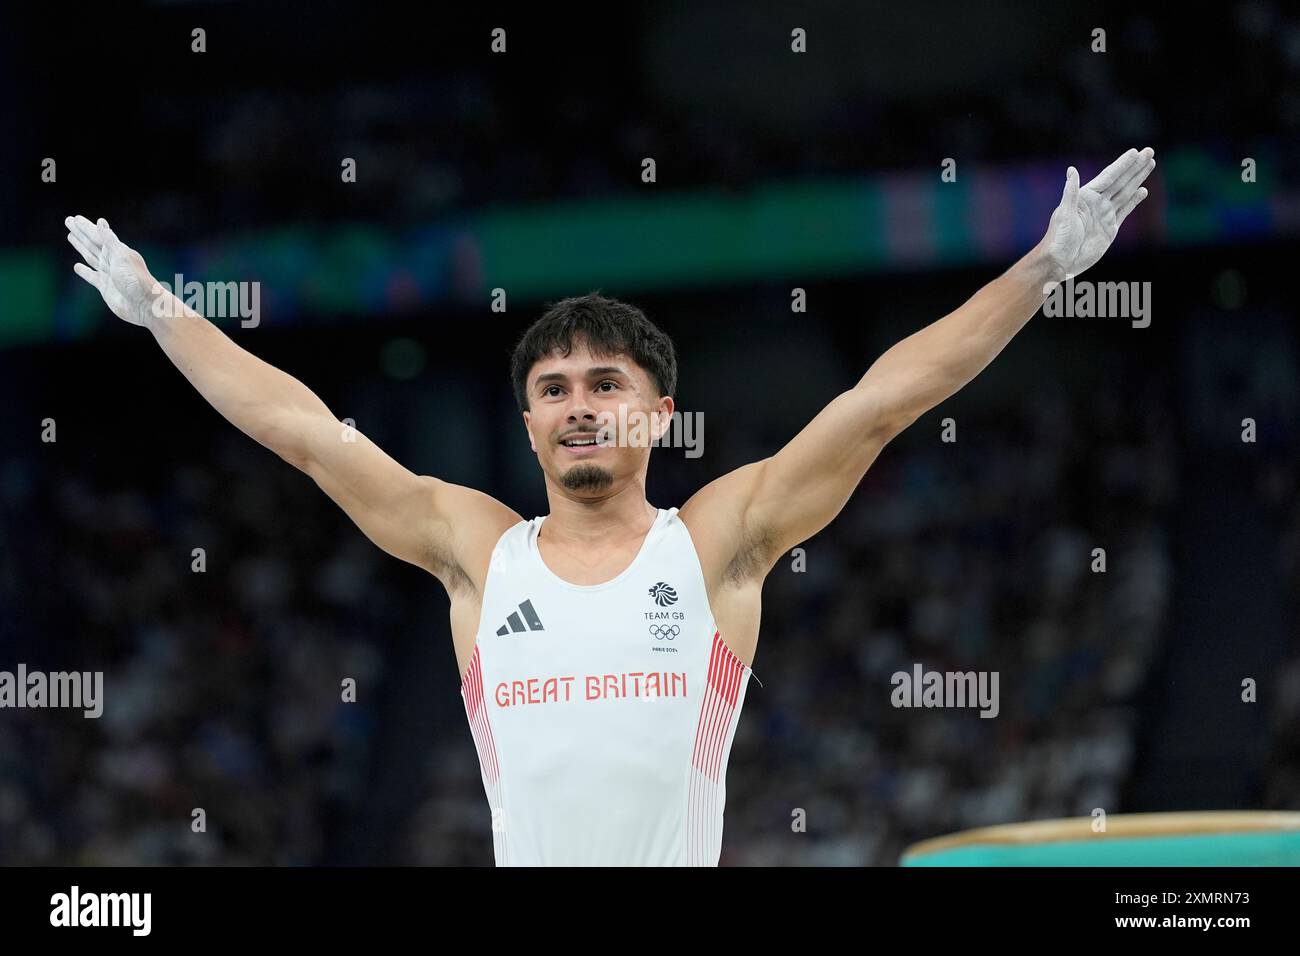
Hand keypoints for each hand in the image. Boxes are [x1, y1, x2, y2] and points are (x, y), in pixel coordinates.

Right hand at [65, 215, 158, 326]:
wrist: (145, 306)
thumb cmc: (136, 280)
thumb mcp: (122, 257)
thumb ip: (110, 241)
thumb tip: (100, 222)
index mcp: (118, 251)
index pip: (98, 236)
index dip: (85, 227)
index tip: (74, 219)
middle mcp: (113, 261)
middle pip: (92, 244)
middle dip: (81, 233)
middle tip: (69, 221)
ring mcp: (109, 274)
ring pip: (91, 257)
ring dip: (81, 247)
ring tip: (70, 236)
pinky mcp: (105, 288)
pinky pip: (92, 276)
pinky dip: (84, 271)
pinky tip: (77, 266)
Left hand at [1038, 147, 1154, 282]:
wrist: (1060, 262)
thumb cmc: (1058, 238)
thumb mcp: (1064, 214)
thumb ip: (1070, 192)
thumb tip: (1071, 169)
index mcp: (1086, 197)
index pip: (1108, 176)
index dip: (1123, 164)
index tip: (1136, 152)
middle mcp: (1097, 203)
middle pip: (1121, 181)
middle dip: (1135, 167)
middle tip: (1150, 152)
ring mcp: (1105, 215)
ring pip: (1126, 192)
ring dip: (1138, 179)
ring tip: (1150, 164)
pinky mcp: (1110, 228)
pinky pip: (1125, 211)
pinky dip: (1134, 200)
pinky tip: (1143, 190)